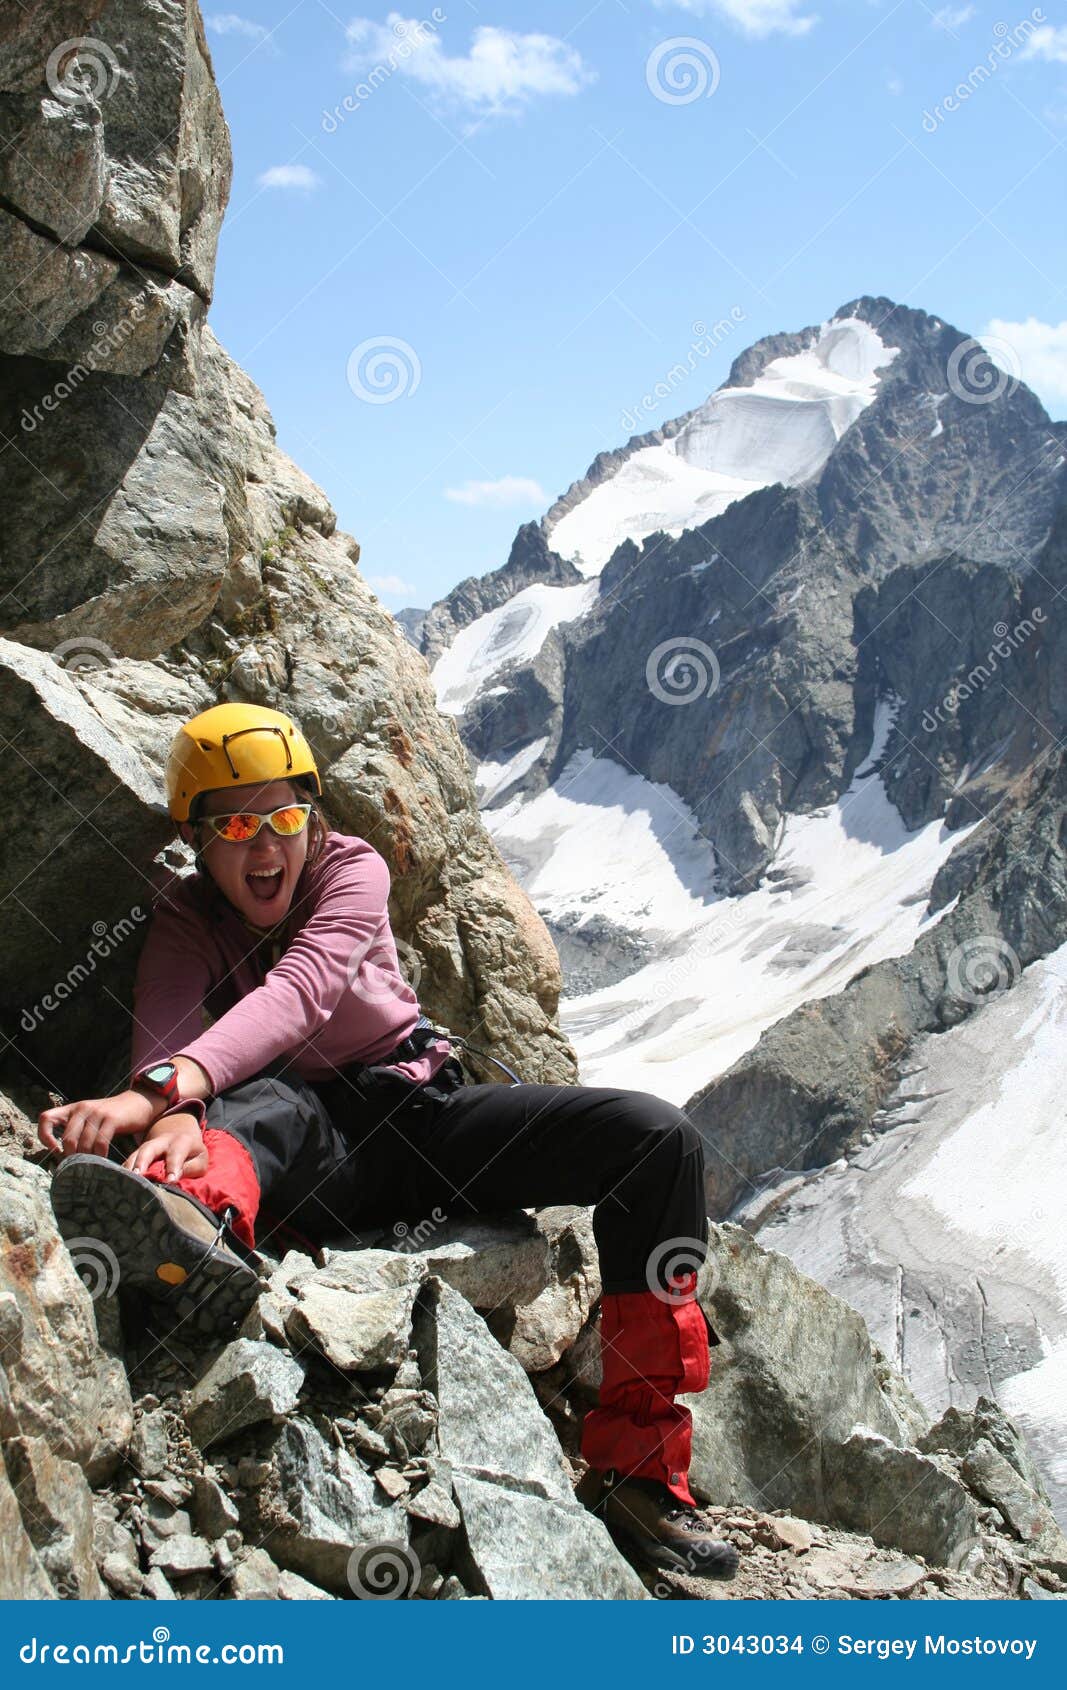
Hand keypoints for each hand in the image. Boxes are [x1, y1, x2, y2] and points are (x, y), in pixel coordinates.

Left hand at [38, 1088, 156, 1158]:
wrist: (140, 1102)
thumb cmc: (113, 1116)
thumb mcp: (91, 1118)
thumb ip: (77, 1131)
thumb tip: (64, 1156)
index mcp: (73, 1109)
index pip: (45, 1118)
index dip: (45, 1137)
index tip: (56, 1151)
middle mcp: (82, 1108)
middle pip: (67, 1138)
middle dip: (72, 1157)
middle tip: (78, 1167)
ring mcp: (97, 1113)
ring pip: (83, 1142)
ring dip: (86, 1158)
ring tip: (90, 1167)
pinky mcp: (112, 1119)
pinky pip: (100, 1143)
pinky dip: (100, 1155)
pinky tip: (103, 1161)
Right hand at [123, 1114, 207, 1181]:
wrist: (177, 1130)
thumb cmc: (192, 1152)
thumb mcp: (200, 1158)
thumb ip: (191, 1168)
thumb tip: (175, 1180)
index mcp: (181, 1141)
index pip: (176, 1154)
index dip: (173, 1167)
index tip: (170, 1181)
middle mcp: (161, 1142)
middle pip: (149, 1149)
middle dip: (142, 1162)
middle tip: (137, 1176)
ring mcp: (146, 1146)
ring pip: (135, 1155)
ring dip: (128, 1168)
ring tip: (123, 1181)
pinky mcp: (136, 1153)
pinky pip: (127, 1162)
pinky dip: (122, 1171)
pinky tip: (118, 1182)